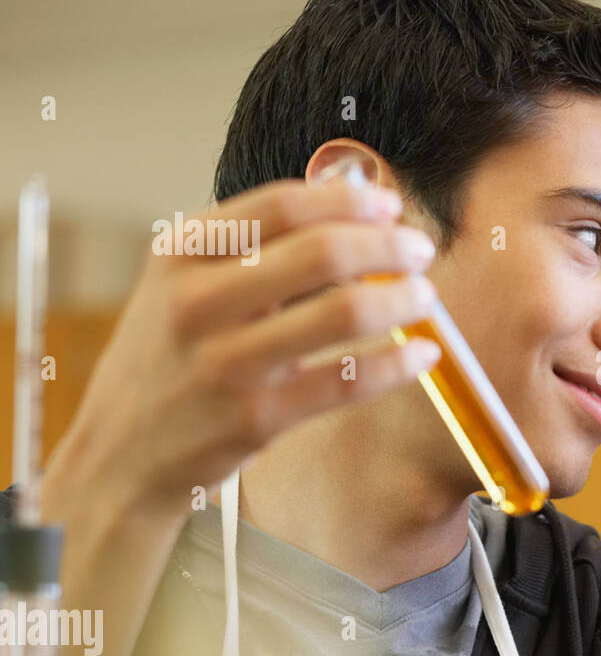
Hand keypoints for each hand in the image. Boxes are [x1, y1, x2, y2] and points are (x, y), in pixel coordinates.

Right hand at [50, 177, 441, 520]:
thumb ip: (250, 247)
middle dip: (388, 246)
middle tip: (419, 251)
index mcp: (180, 254)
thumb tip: (346, 202)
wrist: (121, 455)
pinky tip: (422, 353)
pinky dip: (397, 362)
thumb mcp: (181, 287)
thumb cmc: (170, 361)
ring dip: (401, 300)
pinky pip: (347, 381)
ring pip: (343, 313)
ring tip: (425, 296)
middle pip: (323, 252)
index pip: (281, 204)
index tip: (389, 204)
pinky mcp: (255, 418)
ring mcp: (226, 362)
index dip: (348, 200)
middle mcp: (197, 301)